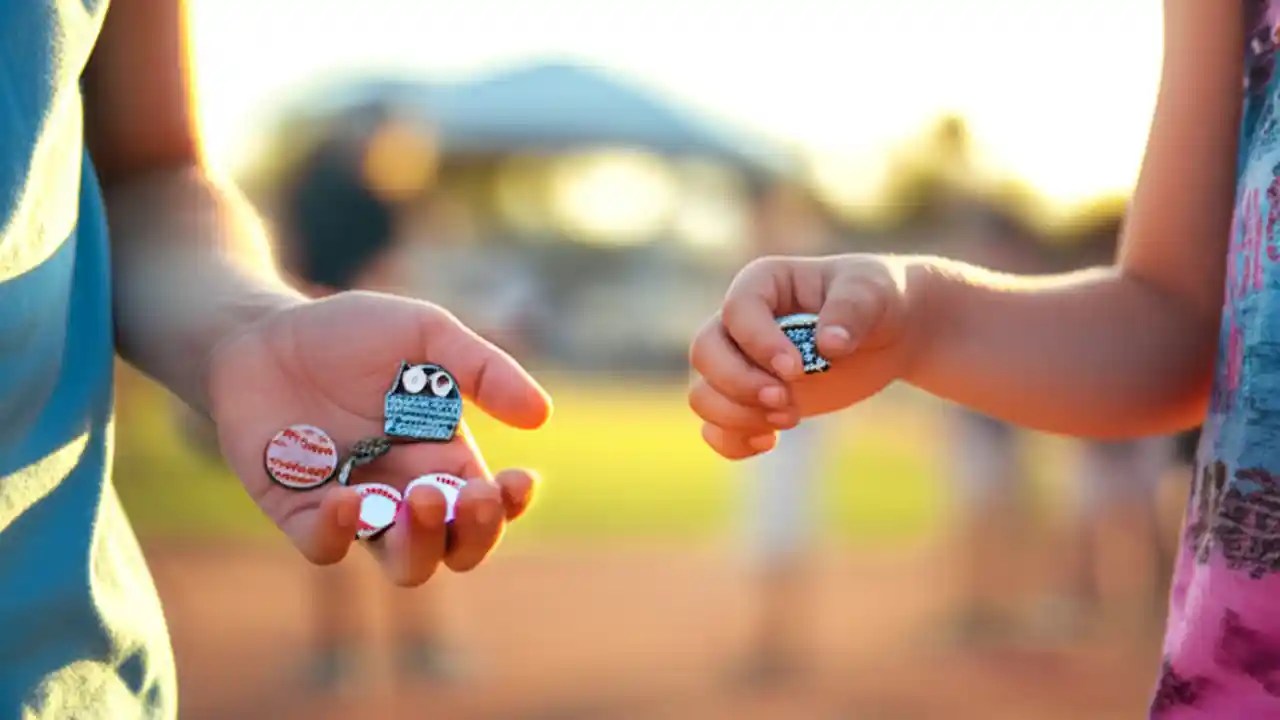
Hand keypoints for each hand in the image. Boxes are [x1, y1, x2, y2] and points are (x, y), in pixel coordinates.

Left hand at [206, 291, 551, 585]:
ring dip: (420, 546)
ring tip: (418, 500)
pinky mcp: (299, 511)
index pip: (490, 508)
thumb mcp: (428, 335)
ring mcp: (355, 508)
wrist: (262, 332)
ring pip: (404, 566)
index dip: (509, 506)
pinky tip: (347, 497)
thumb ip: (483, 369)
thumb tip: (542, 415)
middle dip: (474, 534)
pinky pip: (326, 547)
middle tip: (468, 495)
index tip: (515, 480)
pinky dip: (341, 533)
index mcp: (445, 459)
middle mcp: (407, 494)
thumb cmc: (352, 333)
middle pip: (456, 551)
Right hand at [688, 254, 922, 458]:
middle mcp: (739, 323)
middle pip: (704, 352)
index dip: (759, 343)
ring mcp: (740, 363)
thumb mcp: (873, 293)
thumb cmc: (875, 300)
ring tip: (790, 418)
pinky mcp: (749, 400)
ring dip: (737, 416)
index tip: (797, 369)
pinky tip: (770, 441)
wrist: (886, 333)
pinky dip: (733, 441)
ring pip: (702, 394)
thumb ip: (851, 311)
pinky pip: (714, 427)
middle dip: (740, 384)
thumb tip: (829, 344)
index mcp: (762, 284)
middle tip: (787, 401)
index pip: (737, 311)